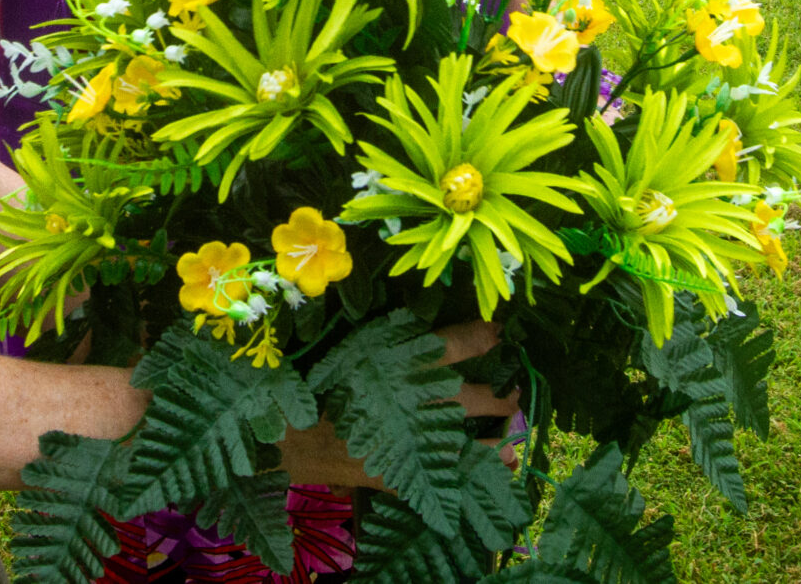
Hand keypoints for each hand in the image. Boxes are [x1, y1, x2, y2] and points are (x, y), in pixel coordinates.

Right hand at [277, 320, 518, 489]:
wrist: (285, 432)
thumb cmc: (315, 379)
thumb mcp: (351, 347)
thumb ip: (388, 335)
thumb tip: (424, 325)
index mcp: (403, 362)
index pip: (457, 344)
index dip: (483, 337)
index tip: (499, 332)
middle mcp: (417, 398)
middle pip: (473, 396)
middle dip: (499, 396)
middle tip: (514, 393)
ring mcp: (411, 437)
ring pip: (465, 437)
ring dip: (494, 438)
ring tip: (511, 438)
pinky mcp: (400, 470)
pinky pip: (441, 474)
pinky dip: (467, 474)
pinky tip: (489, 471)